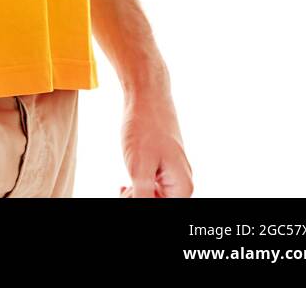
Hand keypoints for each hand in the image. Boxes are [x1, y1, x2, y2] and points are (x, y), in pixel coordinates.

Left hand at [120, 84, 193, 198]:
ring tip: (123, 187)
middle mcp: (182, 182)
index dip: (141, 203)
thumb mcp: (139, 168)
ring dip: (137, 195)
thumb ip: (143, 196)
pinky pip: (153, 186)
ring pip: (155, 197)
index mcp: (182, 188)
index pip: (164, 209)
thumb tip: (140, 206)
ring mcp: (174, 173)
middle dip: (139, 200)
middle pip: (159, 203)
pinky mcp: (164, 165)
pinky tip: (126, 184)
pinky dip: (139, 187)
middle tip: (122, 190)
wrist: (147, 94)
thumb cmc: (144, 127)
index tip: (128, 192)